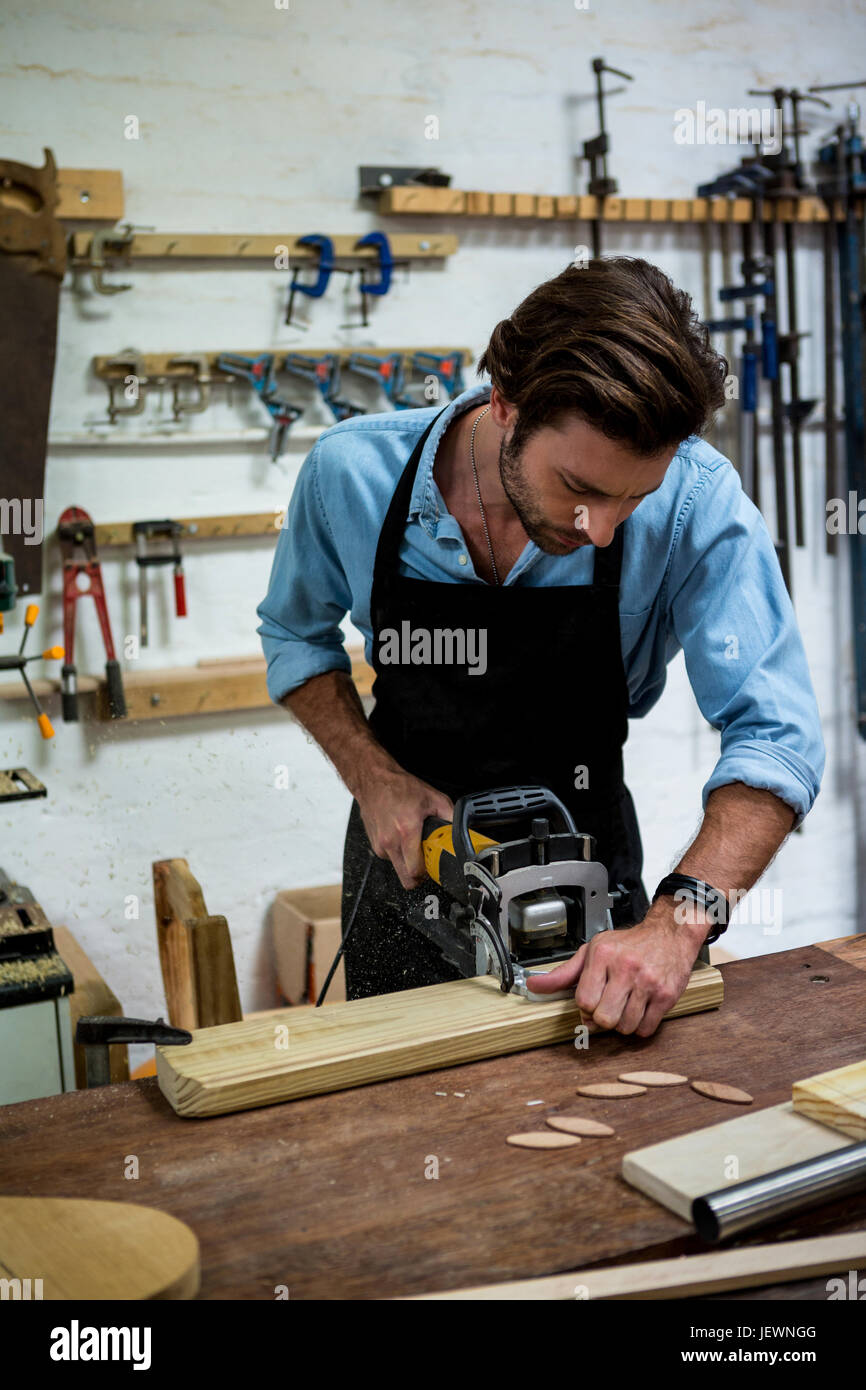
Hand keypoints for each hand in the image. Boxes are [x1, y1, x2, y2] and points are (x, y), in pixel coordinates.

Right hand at [357, 766, 452, 888]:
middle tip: (426, 865)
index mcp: (406, 831)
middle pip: (405, 879)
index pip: (415, 871)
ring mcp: (379, 844)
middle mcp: (390, 841)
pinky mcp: (373, 844)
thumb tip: (462, 829)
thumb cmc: (399, 787)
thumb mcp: (433, 798)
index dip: (428, 874)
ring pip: (397, 868)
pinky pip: (388, 857)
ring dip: (407, 862)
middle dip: (418, 877)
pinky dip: (397, 852)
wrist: (374, 780)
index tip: (434, 868)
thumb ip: (450, 816)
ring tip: (412, 844)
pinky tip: (401, 836)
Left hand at [527, 904, 705, 1037]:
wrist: (669, 934)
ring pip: (625, 1027)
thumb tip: (534, 985)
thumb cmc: (628, 945)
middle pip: (604, 1018)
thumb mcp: (592, 951)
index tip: (591, 1003)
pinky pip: (646, 1028)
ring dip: (622, 1024)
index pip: (584, 1001)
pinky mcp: (666, 995)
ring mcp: (648, 982)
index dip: (585, 1008)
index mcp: (603, 955)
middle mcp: (626, 968)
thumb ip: (563, 973)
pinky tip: (639, 1010)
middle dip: (603, 1019)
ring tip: (624, 1007)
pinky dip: (640, 1026)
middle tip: (607, 1008)